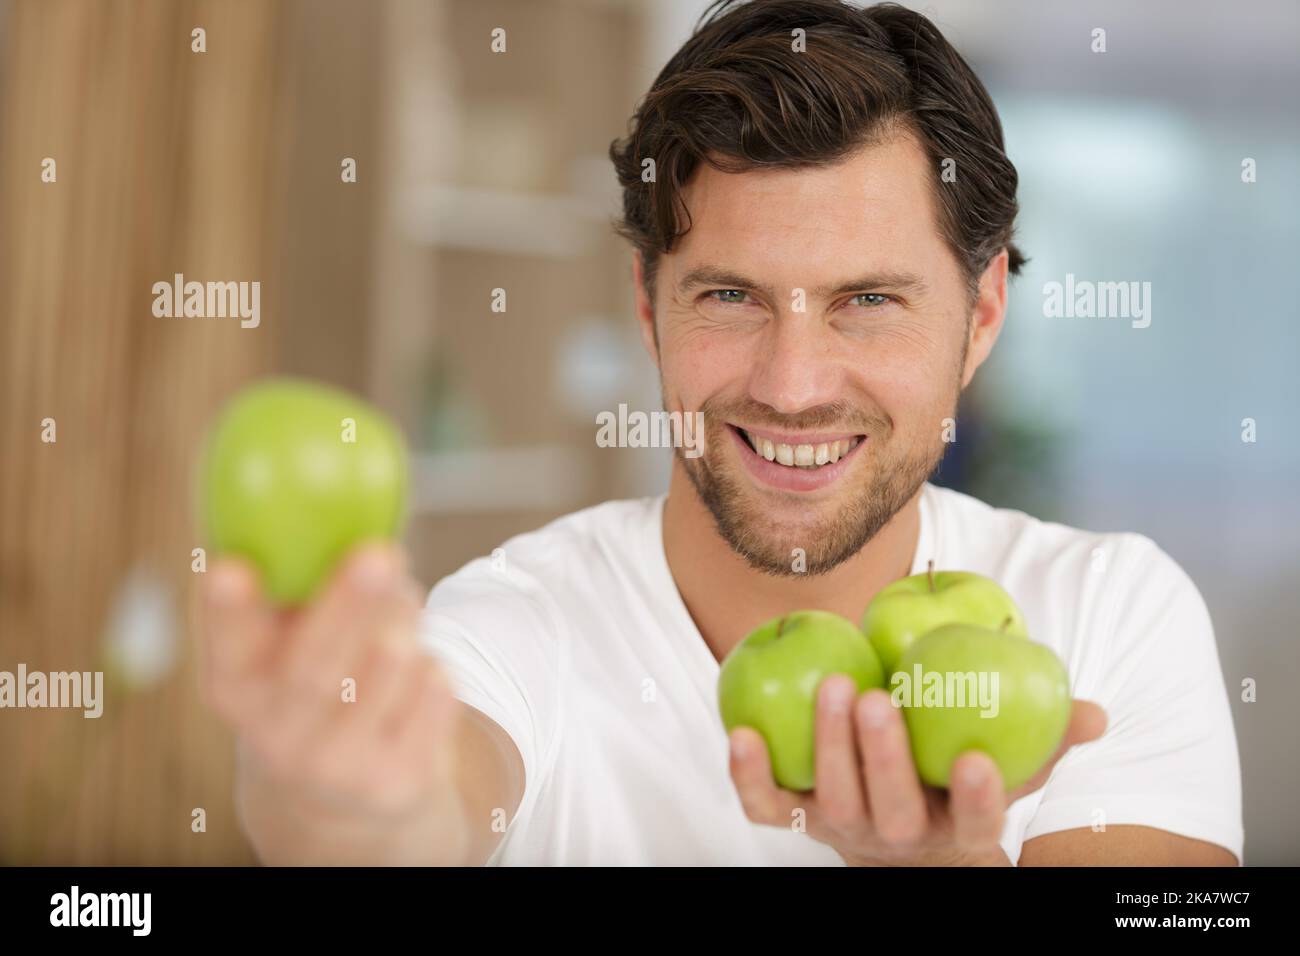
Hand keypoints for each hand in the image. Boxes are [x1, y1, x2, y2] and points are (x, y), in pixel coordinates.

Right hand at [197, 543, 464, 846]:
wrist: (352, 795)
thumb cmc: (321, 678)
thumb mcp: (290, 644)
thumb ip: (300, 585)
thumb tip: (346, 509)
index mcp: (238, 692)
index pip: (225, 652)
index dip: (226, 614)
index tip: (230, 566)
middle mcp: (279, 739)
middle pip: (314, 671)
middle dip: (347, 607)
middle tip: (379, 552)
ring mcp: (340, 768)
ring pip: (388, 673)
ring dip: (404, 621)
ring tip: (402, 597)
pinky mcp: (399, 781)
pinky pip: (435, 695)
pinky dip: (434, 663)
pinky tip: (420, 666)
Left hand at [728, 677, 1107, 865]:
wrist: (899, 842)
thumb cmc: (956, 785)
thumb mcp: (1009, 770)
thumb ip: (1048, 740)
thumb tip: (1093, 712)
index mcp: (955, 826)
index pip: (975, 822)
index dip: (977, 797)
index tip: (975, 761)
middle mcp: (898, 835)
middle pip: (890, 808)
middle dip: (880, 756)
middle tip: (876, 697)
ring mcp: (844, 829)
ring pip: (831, 800)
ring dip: (826, 747)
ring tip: (830, 686)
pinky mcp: (799, 819)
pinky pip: (767, 806)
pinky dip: (749, 776)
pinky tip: (738, 730)